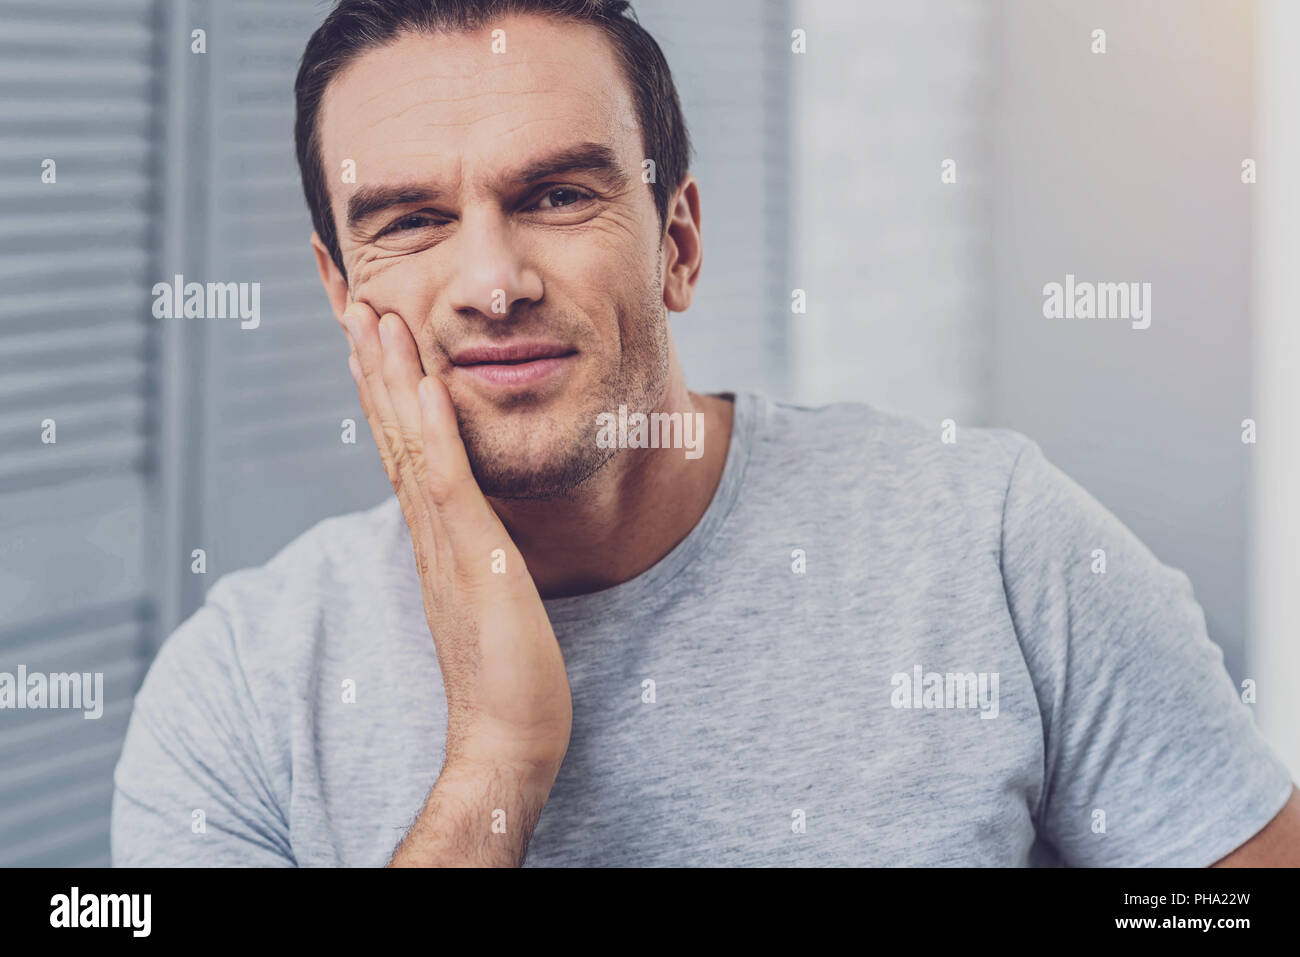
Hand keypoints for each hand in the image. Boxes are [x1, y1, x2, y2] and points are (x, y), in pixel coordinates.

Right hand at [339, 300, 572, 784]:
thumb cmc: (509, 676)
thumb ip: (478, 559)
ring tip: (375, 314)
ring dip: (390, 376)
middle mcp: (428, 531)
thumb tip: (481, 535)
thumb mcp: (490, 597)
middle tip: (355, 301)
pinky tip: (424, 379)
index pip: (402, 449)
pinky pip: (447, 481)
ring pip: (407, 444)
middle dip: (373, 365)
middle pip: (390, 434)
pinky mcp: (473, 558)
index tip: (373, 336)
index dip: (384, 390)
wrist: (508, 737)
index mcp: (434, 536)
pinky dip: (432, 428)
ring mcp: (444, 542)